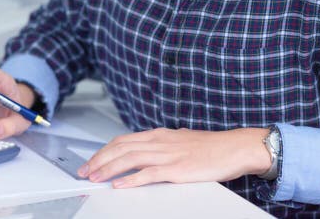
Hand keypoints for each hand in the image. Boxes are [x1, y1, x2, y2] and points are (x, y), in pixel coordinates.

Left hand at [78, 127, 271, 188]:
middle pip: (121, 147)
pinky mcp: (177, 169)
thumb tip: (144, 155)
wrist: (235, 147)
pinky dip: (131, 179)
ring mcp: (168, 154)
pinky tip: (120, 185)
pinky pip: (149, 173)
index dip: (104, 151)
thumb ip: (161, 147)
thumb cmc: (212, 147)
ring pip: (130, 158)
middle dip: (99, 160)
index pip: (123, 140)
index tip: (91, 162)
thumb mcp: (180, 142)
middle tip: (84, 172)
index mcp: (159, 135)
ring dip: (108, 168)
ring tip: (95, 177)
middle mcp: (160, 141)